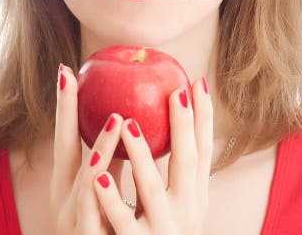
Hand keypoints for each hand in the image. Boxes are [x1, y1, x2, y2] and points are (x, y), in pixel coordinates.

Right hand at [50, 63, 125, 233]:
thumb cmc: (98, 233)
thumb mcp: (101, 199)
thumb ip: (112, 166)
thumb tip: (127, 124)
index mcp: (70, 187)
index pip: (66, 139)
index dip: (65, 107)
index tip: (65, 70)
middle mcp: (66, 200)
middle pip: (63, 151)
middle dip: (65, 112)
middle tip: (69, 76)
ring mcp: (75, 219)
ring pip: (86, 181)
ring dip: (100, 148)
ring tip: (115, 118)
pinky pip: (96, 213)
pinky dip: (102, 192)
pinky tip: (105, 170)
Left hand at [91, 77, 212, 233]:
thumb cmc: (158, 233)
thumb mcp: (173, 202)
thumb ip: (171, 171)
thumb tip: (168, 122)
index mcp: (193, 198)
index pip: (202, 152)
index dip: (203, 119)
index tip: (196, 82)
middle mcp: (185, 213)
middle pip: (187, 164)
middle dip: (183, 127)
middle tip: (174, 92)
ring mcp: (162, 230)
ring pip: (153, 190)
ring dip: (142, 156)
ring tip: (128, 124)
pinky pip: (122, 222)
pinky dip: (111, 198)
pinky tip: (98, 175)